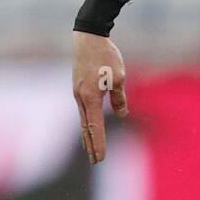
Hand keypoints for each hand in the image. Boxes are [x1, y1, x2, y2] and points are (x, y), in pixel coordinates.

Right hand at [71, 31, 128, 163]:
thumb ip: (119, 98)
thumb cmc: (105, 56)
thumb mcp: (119, 77)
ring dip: (87, 135)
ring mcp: (77, 93)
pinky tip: (88, 126)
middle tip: (96, 161)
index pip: (96, 127)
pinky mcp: (78, 88)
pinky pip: (83, 110)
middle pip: (86, 127)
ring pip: (83, 119)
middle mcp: (80, 98)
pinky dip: (86, 122)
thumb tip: (121, 114)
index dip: (99, 144)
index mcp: (91, 97)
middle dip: (91, 145)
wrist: (88, 37)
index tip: (100, 158)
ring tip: (90, 149)